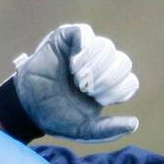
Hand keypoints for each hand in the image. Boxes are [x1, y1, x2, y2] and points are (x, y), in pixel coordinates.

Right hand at [12, 24, 138, 140]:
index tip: (96, 100)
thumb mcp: (85, 130)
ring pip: (107, 47)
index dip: (116, 91)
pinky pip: (86, 34)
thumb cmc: (57, 117)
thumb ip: (109, 129)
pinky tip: (73, 64)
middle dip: (106, 79)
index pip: (129, 81)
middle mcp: (100, 65)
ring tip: (76, 77)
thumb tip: (134, 124)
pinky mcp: (67, 37)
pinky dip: (83, 50)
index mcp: (108, 85)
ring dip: (93, 67)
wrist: (29, 108)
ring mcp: (85, 49)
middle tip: (86, 89)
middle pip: (123, 62)